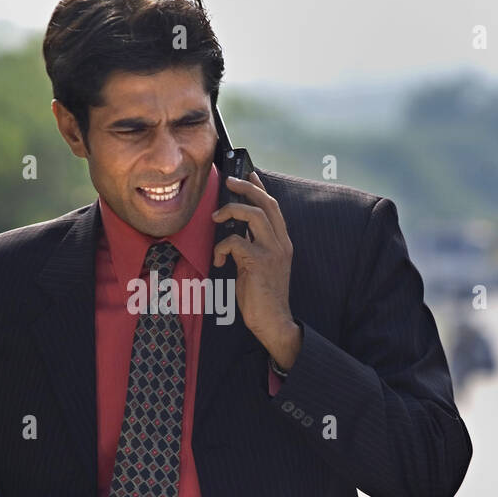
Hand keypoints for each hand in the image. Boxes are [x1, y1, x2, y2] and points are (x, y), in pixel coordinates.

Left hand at [211, 171, 302, 369]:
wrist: (273, 321)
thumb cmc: (263, 296)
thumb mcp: (260, 265)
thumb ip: (253, 247)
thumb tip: (236, 232)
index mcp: (282, 242)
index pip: (273, 207)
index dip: (260, 188)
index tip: (248, 174)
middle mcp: (281, 243)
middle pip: (266, 204)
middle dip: (246, 187)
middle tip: (228, 181)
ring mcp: (272, 252)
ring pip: (253, 215)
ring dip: (230, 211)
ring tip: (215, 218)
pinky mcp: (259, 263)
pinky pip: (235, 242)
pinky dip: (221, 247)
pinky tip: (218, 260)